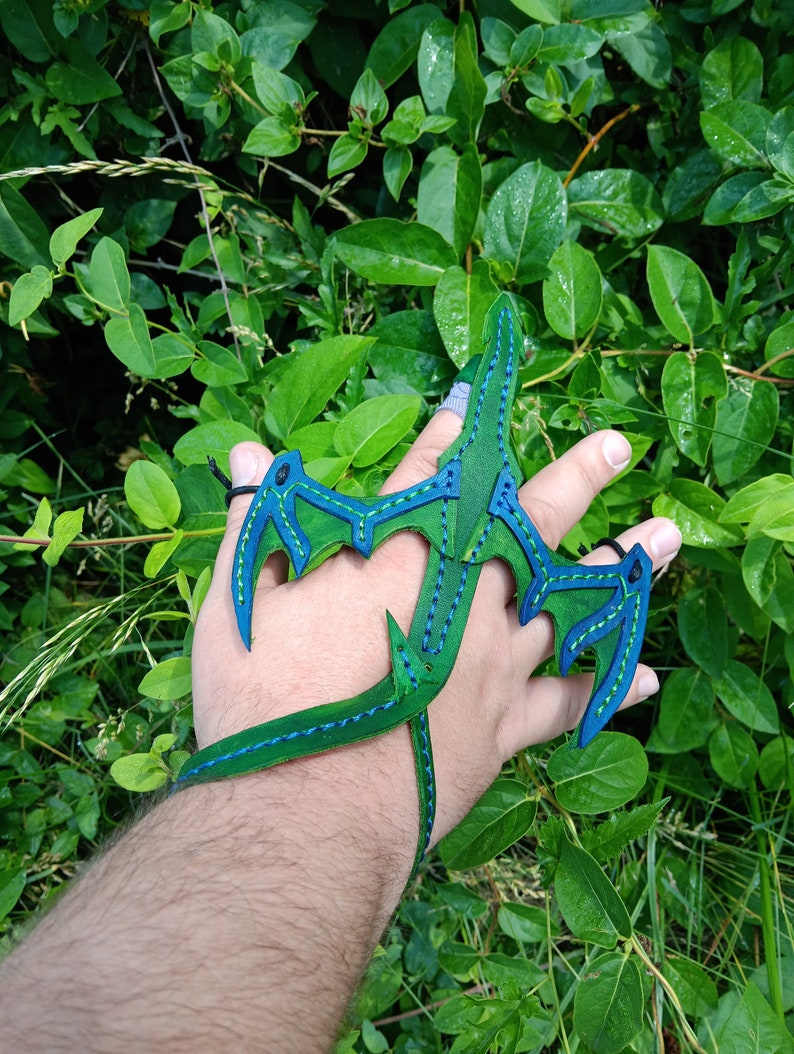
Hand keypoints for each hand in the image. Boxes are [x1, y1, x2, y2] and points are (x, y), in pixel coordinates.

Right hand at [191, 412, 679, 865]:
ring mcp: (491, 662)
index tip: (477, 408)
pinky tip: (644, 676)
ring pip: (571, 602)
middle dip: (573, 479)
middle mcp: (461, 597)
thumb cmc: (264, 698)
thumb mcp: (240, 597)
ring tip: (667, 533)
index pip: (428, 479)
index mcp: (396, 557)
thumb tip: (246, 449)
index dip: (450, 439)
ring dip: (621, 566)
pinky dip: (606, 687)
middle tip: (616, 447)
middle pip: (528, 525)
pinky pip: (567, 701)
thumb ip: (255, 519)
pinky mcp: (503, 725)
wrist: (305, 802)